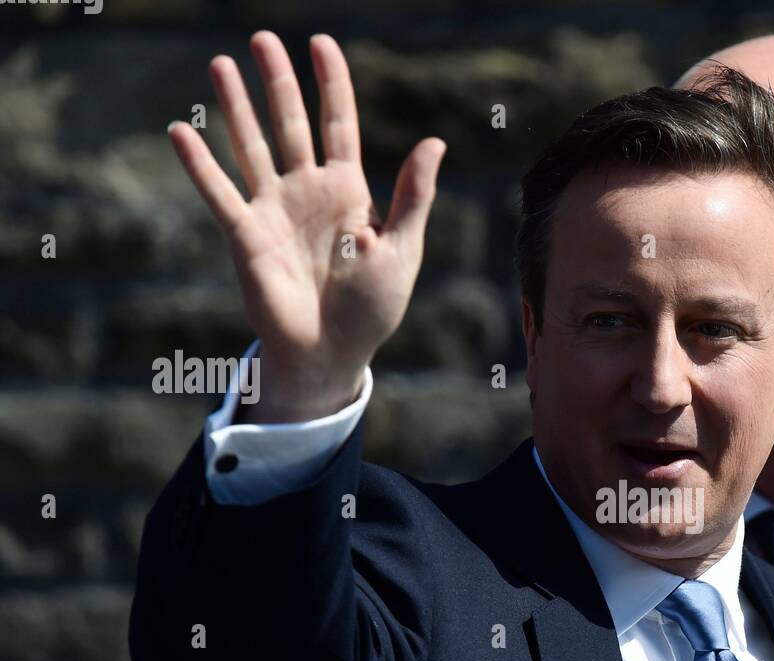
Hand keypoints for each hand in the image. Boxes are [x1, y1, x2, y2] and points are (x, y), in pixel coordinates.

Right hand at [167, 31, 445, 420]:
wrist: (332, 352)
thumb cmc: (372, 309)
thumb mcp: (404, 250)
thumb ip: (414, 196)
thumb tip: (436, 140)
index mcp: (349, 192)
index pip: (339, 124)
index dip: (331, 84)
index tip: (321, 43)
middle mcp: (307, 192)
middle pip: (291, 123)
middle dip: (278, 82)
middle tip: (263, 38)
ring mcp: (273, 210)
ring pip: (252, 145)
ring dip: (236, 106)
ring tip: (221, 63)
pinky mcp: (245, 235)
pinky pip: (219, 192)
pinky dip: (199, 163)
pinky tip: (180, 130)